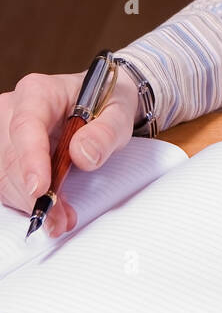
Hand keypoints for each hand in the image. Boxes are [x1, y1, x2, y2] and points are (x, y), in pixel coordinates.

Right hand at [0, 68, 139, 236]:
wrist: (102, 101)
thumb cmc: (106, 101)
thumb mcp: (118, 112)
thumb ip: (105, 132)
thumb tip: (83, 154)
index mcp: (39, 92)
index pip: (26, 124)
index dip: (30, 158)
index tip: (40, 188)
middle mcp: (15, 110)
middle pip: (11, 157)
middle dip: (34, 194)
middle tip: (60, 218)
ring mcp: (7, 134)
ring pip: (6, 176)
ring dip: (30, 203)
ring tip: (61, 219)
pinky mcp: (8, 155)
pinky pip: (8, 184)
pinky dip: (27, 202)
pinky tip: (52, 212)